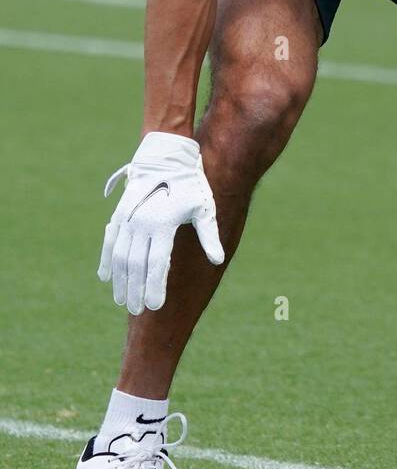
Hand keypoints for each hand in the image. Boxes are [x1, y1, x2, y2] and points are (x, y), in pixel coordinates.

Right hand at [98, 133, 224, 314]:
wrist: (166, 157)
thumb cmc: (190, 185)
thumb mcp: (204, 208)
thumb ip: (209, 235)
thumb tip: (218, 260)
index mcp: (164, 224)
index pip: (157, 264)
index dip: (154, 287)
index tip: (154, 306)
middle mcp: (142, 223)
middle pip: (136, 265)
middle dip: (136, 290)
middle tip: (137, 310)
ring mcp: (128, 218)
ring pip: (120, 256)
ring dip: (120, 280)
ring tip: (122, 300)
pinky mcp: (119, 214)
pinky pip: (110, 242)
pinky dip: (106, 260)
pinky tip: (106, 277)